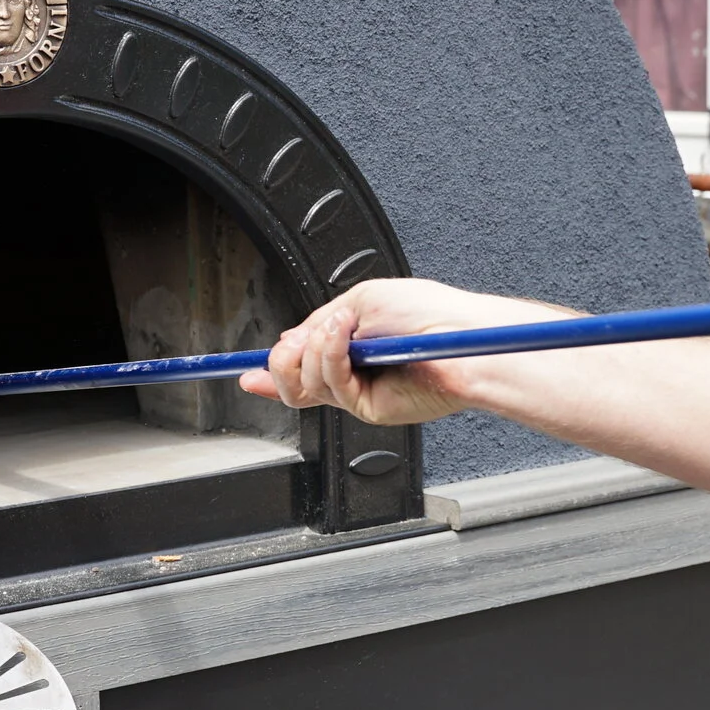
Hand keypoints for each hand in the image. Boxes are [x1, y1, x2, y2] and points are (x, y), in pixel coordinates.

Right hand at [239, 278, 573, 425]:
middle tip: (299, 340)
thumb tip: (287, 343)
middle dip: (282, 359)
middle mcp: (352, 376)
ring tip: (340, 327)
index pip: (302, 368)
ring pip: (301, 385)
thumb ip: (321, 324)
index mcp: (350, 349)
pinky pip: (328, 383)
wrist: (462, 338)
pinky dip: (328, 353)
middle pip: (291, 383)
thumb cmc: (431, 313)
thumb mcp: (362, 301)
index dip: (270, 373)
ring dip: (312, 347)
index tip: (246, 374)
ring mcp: (358, 393)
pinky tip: (343, 334)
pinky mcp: (367, 407)